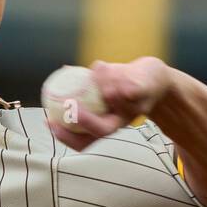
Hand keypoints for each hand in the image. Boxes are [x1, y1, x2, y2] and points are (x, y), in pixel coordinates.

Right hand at [48, 57, 174, 150]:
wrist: (156, 80)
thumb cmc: (123, 86)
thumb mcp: (103, 91)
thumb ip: (85, 90)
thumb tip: (57, 79)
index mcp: (106, 126)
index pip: (85, 141)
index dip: (66, 137)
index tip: (49, 123)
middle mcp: (120, 122)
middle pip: (104, 130)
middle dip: (85, 121)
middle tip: (69, 107)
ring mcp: (135, 108)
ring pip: (115, 100)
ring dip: (102, 84)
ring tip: (92, 71)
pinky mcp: (146, 92)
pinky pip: (128, 84)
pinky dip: (111, 74)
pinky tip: (98, 66)